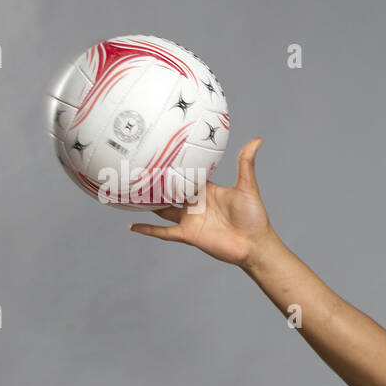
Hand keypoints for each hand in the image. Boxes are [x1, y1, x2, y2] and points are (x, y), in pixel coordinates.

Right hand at [129, 137, 277, 268]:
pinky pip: (163, 232)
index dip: (172, 166)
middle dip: (154, 183)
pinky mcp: (187, 234)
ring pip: (162, 209)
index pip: (185, 174)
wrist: (255, 245)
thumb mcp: (247, 186)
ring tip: (128, 194)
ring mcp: (190, 219)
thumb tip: (257, 140)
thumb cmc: (254, 217)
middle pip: (169, 190)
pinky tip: (132, 226)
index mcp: (206, 190)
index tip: (156, 153)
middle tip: (134, 170)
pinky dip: (148, 229)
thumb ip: (245, 164)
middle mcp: (195, 203)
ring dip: (147, 203)